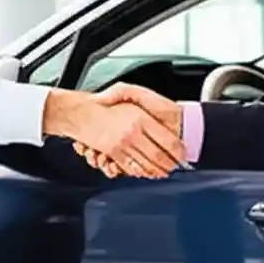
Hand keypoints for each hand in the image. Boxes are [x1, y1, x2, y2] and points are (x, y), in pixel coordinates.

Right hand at [42, 89, 185, 178]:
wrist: (80, 112)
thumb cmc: (107, 102)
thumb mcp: (126, 90)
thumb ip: (145, 97)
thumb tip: (164, 111)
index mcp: (140, 118)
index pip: (168, 140)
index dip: (178, 151)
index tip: (183, 154)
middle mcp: (132, 133)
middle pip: (159, 157)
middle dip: (170, 165)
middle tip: (176, 166)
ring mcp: (122, 145)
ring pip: (146, 164)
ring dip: (157, 170)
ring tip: (165, 171)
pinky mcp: (113, 154)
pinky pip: (130, 167)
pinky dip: (140, 172)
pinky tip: (146, 172)